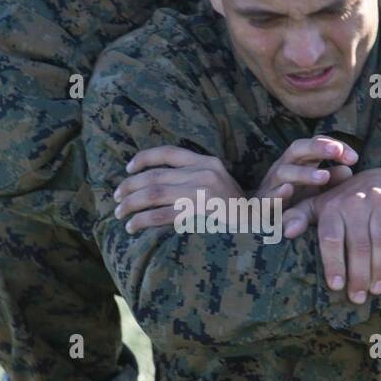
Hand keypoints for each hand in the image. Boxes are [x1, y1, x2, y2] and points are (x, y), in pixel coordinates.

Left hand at [113, 145, 241, 232]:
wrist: (263, 228)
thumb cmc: (241, 211)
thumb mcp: (223, 184)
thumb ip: (197, 177)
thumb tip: (160, 177)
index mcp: (209, 163)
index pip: (168, 153)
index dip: (144, 159)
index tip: (128, 169)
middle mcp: (204, 173)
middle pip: (155, 176)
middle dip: (130, 187)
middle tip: (116, 198)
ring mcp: (202, 193)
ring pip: (153, 194)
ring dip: (131, 204)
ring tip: (119, 213)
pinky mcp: (199, 214)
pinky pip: (162, 216)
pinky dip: (143, 220)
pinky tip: (132, 227)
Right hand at [254, 135, 357, 204]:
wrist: (261, 221)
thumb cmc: (295, 201)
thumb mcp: (317, 190)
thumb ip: (333, 181)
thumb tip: (347, 172)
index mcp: (298, 162)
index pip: (316, 144)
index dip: (334, 146)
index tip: (354, 158)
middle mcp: (283, 168)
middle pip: (298, 149)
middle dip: (317, 148)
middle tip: (337, 151)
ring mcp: (270, 185)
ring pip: (283, 172)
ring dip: (304, 173)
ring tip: (323, 177)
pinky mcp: (260, 204)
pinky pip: (266, 197)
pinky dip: (276, 194)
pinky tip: (287, 191)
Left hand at [283, 167, 380, 303]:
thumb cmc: (344, 203)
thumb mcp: (319, 206)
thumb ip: (298, 218)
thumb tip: (286, 232)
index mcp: (331, 206)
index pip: (331, 238)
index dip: (333, 263)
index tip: (336, 286)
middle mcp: (355, 200)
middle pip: (357, 243)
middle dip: (358, 274)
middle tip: (357, 298)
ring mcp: (379, 198)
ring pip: (380, 238)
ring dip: (378, 267)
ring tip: (376, 289)